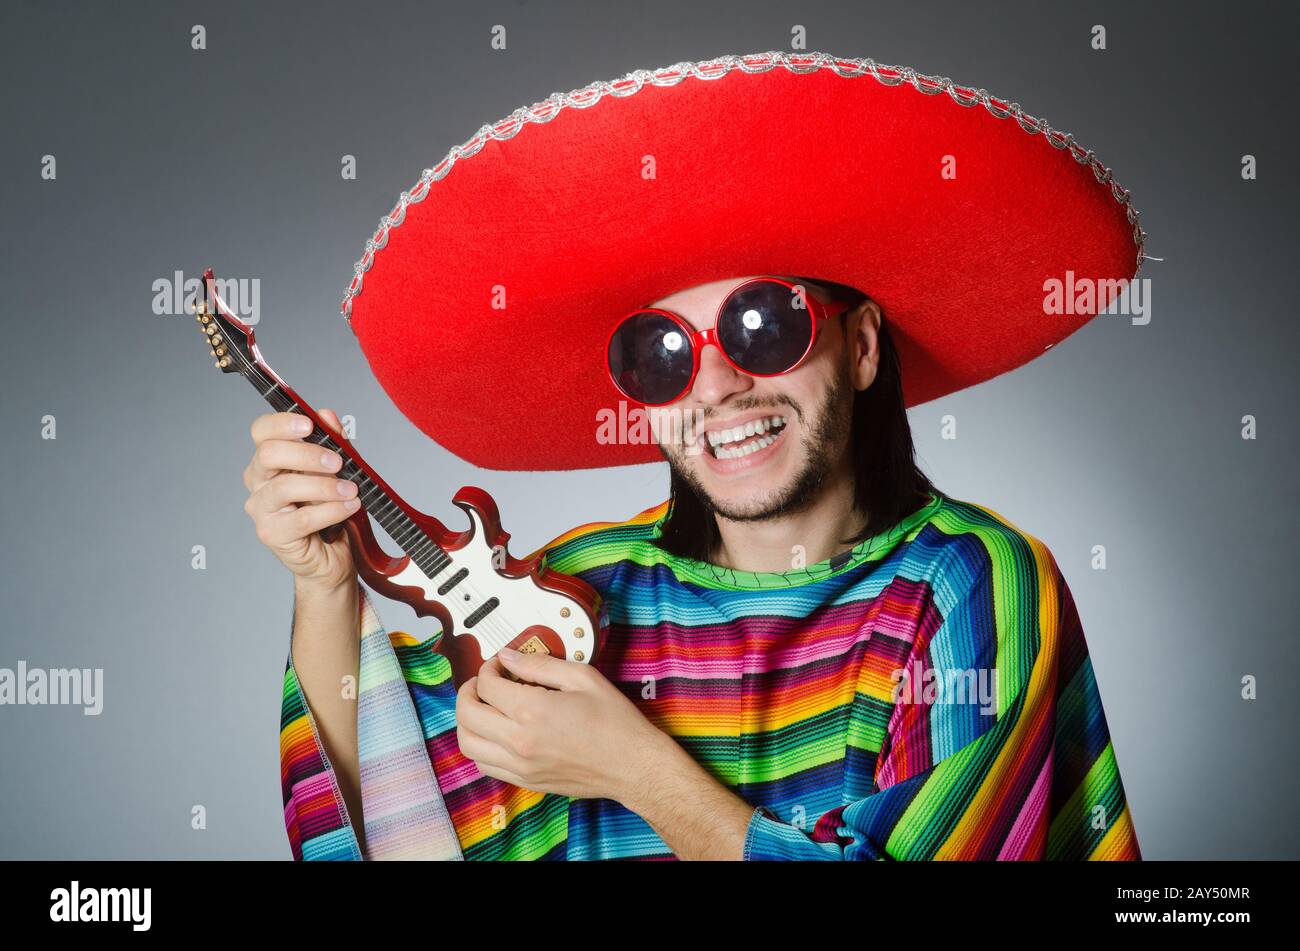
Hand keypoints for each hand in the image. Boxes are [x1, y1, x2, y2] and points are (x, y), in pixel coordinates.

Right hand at [243, 408, 358, 590]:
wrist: (333, 555)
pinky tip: (349, 507)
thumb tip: (326, 415)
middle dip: (308, 454)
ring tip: (351, 490)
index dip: (282, 423)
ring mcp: (260, 509)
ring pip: (285, 487)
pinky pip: (301, 518)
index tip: (310, 425)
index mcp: (270, 460)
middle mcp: (258, 481)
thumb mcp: (339, 471)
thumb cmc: (331, 510)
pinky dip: (331, 510)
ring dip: (324, 486)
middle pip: (268, 454)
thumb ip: (333, 443)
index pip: (262, 431)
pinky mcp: (271, 534)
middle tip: (338, 462)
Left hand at [454, 649, 670, 802]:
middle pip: (467, 714)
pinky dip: (481, 746)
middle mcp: (519, 741)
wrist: (632, 766)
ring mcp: (519, 766)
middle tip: (483, 681)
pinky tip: (496, 733)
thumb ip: (539, 664)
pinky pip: (484, 765)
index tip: (500, 663)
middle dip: (468, 691)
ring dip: (468, 721)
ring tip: (484, 707)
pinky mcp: (525, 781)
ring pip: (468, 744)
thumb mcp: (582, 677)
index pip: (486, 685)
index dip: (488, 668)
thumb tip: (508, 656)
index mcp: (532, 711)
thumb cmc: (614, 722)